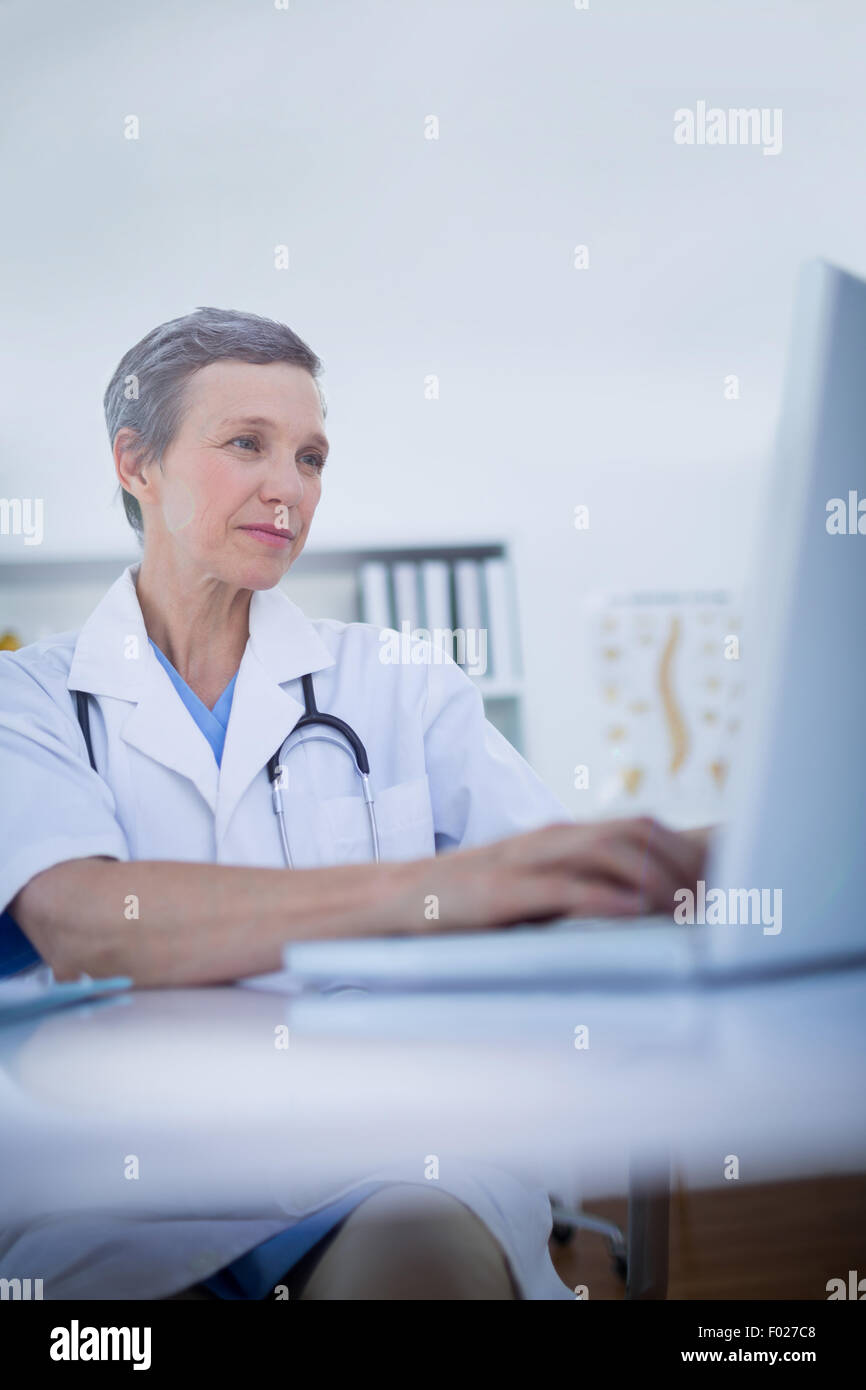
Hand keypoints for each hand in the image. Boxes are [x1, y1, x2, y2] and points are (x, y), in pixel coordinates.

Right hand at [372, 816, 710, 936]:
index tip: (724, 881)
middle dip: (686, 862)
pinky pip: (565, 887)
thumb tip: (644, 913)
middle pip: (637, 831)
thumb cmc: (470, 903)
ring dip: (657, 879)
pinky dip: (607, 899)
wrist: (397, 899)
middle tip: (721, 897)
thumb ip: (580, 890)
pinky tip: (637, 915)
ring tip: (690, 910)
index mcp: (563, 836)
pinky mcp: (503, 890)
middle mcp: (551, 838)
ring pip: (609, 851)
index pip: (642, 827)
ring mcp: (526, 860)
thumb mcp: (534, 889)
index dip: (689, 849)